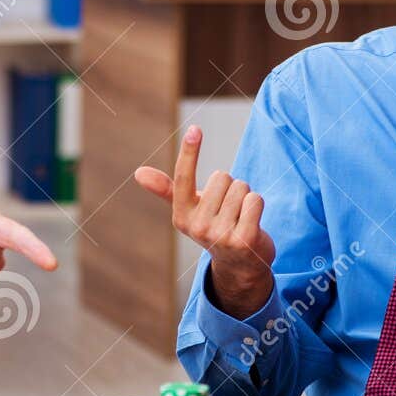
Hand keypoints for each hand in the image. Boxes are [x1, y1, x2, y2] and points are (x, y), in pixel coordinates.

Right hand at [134, 125, 274, 317]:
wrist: (240, 266)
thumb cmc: (214, 228)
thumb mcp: (189, 209)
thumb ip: (167, 189)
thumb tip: (138, 173)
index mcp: (181, 217)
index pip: (183, 178)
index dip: (189, 152)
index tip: (195, 129)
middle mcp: (198, 228)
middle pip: (223, 177)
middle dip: (230, 187)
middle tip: (229, 210)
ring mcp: (221, 236)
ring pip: (241, 187)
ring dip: (245, 197)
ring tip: (240, 217)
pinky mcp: (245, 240)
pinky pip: (255, 200)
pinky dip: (257, 206)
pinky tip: (252, 223)